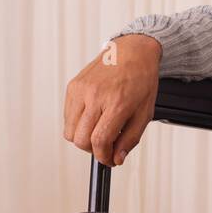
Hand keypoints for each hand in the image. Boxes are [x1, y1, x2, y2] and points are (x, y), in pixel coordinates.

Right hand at [64, 34, 161, 166]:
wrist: (133, 52)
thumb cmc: (141, 80)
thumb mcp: (144, 113)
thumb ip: (130, 139)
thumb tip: (116, 158)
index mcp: (117, 103)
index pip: (99, 141)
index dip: (103, 157)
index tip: (108, 159)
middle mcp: (96, 96)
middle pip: (81, 140)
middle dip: (92, 150)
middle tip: (104, 145)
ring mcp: (81, 90)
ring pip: (69, 131)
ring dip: (82, 137)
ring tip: (98, 130)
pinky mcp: (73, 86)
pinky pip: (67, 116)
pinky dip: (77, 123)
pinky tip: (92, 117)